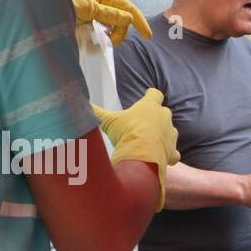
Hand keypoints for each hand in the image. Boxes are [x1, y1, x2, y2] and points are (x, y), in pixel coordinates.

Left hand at [68, 0, 151, 46]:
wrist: (42, 14)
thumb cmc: (61, 5)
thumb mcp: (88, 8)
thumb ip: (109, 13)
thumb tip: (129, 19)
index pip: (128, 7)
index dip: (139, 21)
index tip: (147, 36)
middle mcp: (101, 5)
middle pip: (123, 20)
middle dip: (121, 32)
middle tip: (112, 42)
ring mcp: (95, 17)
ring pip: (114, 29)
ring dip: (112, 37)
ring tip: (101, 41)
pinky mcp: (89, 28)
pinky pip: (103, 35)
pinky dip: (103, 40)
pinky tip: (97, 41)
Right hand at [92, 89, 179, 210]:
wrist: (141, 155)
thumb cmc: (126, 133)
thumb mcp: (108, 120)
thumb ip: (94, 111)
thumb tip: (76, 102)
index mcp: (150, 106)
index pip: (155, 94)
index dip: (151, 95)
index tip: (147, 96)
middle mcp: (164, 118)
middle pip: (164, 111)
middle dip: (156, 116)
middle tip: (144, 122)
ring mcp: (171, 135)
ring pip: (171, 131)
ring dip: (163, 134)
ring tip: (151, 140)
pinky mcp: (173, 151)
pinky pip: (174, 152)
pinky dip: (169, 154)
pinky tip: (161, 157)